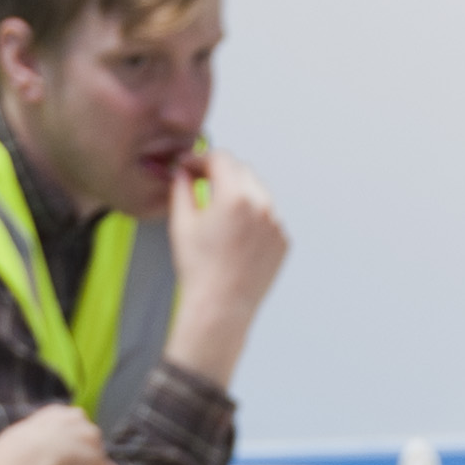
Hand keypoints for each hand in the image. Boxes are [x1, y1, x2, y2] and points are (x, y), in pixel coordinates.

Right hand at [167, 149, 289, 319]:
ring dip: (239, 194)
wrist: (220, 306)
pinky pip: (268, 217)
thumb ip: (181, 188)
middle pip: (242, 170)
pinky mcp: (283, 240)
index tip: (191, 166)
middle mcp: (261, 205)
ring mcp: (276, 223)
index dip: (201, 159)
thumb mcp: (181, 223)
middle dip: (221, 173)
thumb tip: (183, 173)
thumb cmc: (199, 270)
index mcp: (235, 196)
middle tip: (202, 183)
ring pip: (257, 192)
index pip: (221, 158)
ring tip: (219, 214)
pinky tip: (235, 235)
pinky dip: (253, 217)